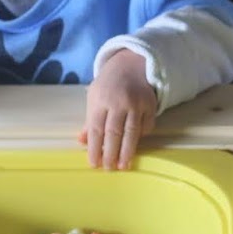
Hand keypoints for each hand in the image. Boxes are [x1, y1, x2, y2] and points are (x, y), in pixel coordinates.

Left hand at [80, 49, 157, 169]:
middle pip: (114, 133)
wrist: (131, 65)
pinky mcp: (150, 105)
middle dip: (110, 153)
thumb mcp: (94, 97)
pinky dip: (141, 137)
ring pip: (132, 132)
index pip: (96, 129)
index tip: (94, 164)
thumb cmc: (108, 85)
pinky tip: (135, 146)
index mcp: (100, 100)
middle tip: (108, 168)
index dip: (94, 148)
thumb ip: (89, 120)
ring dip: (127, 151)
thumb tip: (82, 141)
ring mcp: (136, 103)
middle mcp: (119, 102)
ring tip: (123, 165)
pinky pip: (146, 126)